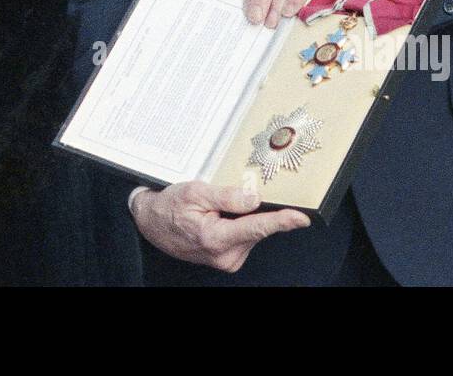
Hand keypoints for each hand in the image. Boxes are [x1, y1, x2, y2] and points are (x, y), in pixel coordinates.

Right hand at [131, 181, 309, 271]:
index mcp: (215, 238)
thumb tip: (255, 198)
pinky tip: (220, 217)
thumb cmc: (169, 207)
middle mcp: (225, 255)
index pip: (256, 227)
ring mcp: (227, 260)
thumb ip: (227, 195)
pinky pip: (244, 236)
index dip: (281, 221)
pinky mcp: (228, 259)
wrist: (151, 223)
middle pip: (256, 227)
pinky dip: (239, 224)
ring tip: (217, 208)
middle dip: (253, 209)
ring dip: (243, 216)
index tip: (300, 218)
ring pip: (251, 232)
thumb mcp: (195, 192)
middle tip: (228, 197)